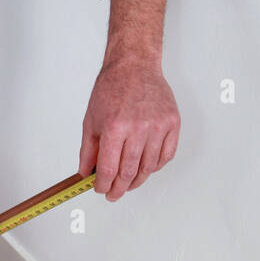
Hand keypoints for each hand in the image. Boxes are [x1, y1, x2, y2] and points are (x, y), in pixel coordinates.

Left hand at [79, 58, 179, 200]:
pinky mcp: (172, 123)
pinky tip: (146, 169)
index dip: (104, 185)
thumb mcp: (91, 119)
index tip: (101, 190)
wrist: (135, 66)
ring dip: (137, 181)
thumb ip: (88, 150)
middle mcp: (138, 128)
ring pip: (149, 167)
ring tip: (128, 184)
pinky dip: (156, 167)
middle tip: (114, 194)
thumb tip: (86, 173)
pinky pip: (166, 156)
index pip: (109, 169)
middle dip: (119, 188)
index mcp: (115, 127)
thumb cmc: (112, 89)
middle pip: (129, 172)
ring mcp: (158, 126)